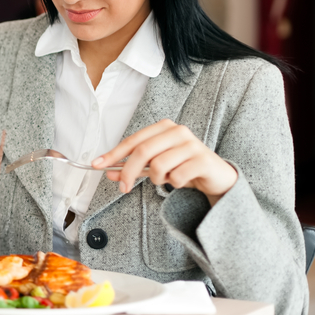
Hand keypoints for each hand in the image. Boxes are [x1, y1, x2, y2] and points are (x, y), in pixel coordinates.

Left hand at [93, 119, 237, 204]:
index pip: (133, 141)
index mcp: (164, 127)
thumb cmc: (183, 166)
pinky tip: (182, 180)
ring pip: (159, 165)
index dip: (113, 154)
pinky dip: (174, 183)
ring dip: (157, 179)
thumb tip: (108, 171)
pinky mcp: (203, 160)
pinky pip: (177, 176)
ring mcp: (192, 144)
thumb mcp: (155, 166)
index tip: (97, 165)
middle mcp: (178, 131)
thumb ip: (133, 167)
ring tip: (166, 179)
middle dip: (128, 172)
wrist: (217, 176)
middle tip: (124, 187)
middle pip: (143, 152)